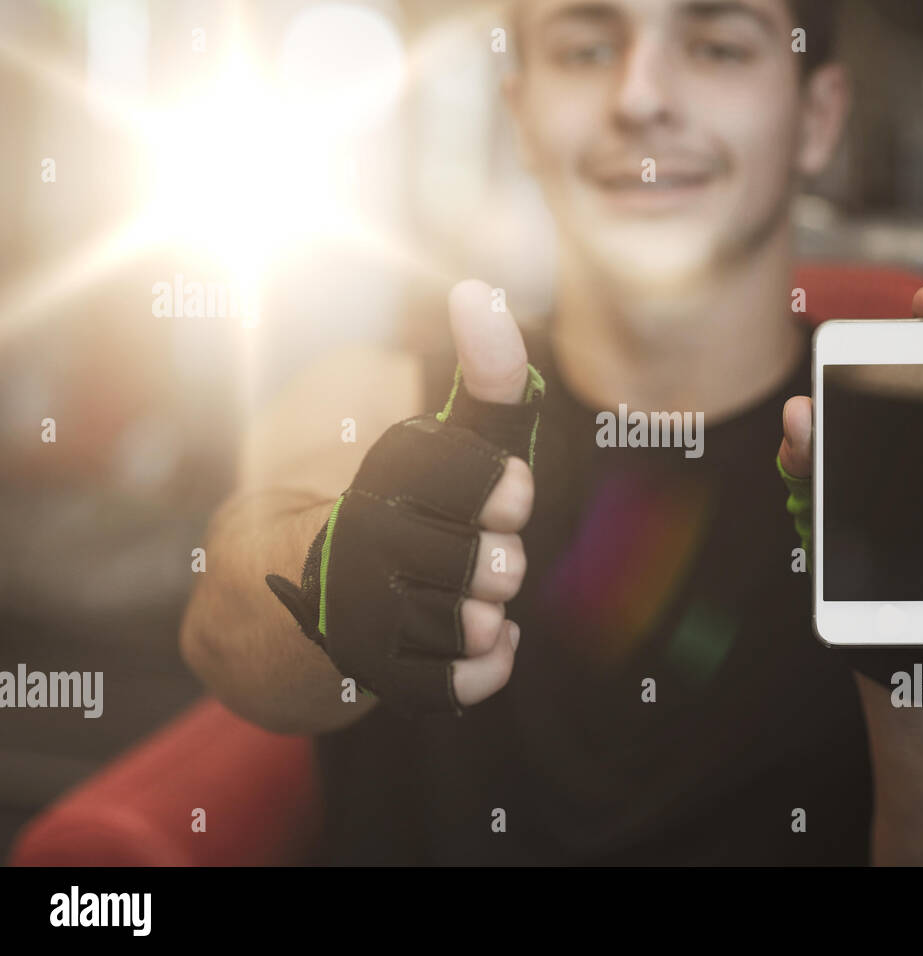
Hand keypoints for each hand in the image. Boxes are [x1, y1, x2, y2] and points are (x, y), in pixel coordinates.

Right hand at [266, 279, 545, 716]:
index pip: (454, 474)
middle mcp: (356, 552)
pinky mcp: (370, 678)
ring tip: (482, 602)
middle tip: (494, 555)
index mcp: (374, 485)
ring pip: (470, 625)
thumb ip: (480, 382)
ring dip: (491, 613)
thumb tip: (480, 290)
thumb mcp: (438, 443)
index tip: (512, 491)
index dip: (497, 486)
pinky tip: (487, 642)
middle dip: (502, 557)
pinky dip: (487, 667)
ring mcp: (359, 622)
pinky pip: (457, 686)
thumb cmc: (399, 510)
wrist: (295, 601)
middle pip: (483, 561)